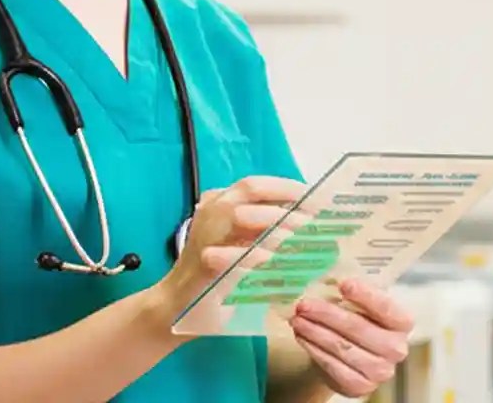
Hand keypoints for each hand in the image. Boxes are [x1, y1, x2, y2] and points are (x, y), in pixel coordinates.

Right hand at [156, 176, 309, 322]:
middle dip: (288, 199)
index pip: (257, 184)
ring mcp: (205, 233)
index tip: (317, 199)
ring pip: (243, 215)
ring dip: (280, 226)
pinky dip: (260, 256)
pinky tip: (280, 263)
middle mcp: (210, 210)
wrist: (175, 307)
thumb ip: (267, 233)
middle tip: (316, 216)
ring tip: (307, 238)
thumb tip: (309, 227)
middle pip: (251, 189)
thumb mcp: (242, 247)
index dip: (289, 188)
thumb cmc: (214, 277)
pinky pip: (237, 253)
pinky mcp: (204, 261)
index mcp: (219, 202)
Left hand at [288, 278, 414, 397]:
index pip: (386, 307)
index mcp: (402, 322)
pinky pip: (332, 366)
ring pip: (341, 347)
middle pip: (357, 328)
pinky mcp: (360, 386)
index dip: (366, 295)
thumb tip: (326, 275)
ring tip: (297, 319)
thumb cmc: (358, 320)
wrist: (351, 355)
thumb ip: (351, 291)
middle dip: (327, 314)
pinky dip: (314, 349)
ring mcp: (380, 370)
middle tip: (303, 304)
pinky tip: (302, 336)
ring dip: (314, 331)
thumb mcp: (360, 303)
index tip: (343, 284)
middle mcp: (396, 348)